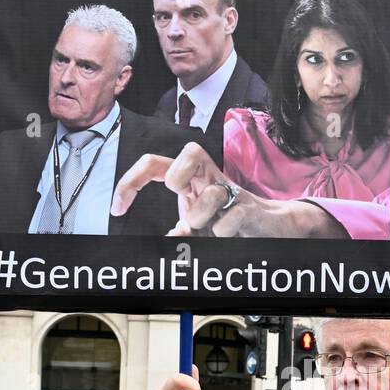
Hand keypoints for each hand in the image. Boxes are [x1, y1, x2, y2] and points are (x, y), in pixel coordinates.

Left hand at [111, 141, 345, 237]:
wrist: (272, 229)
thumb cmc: (230, 223)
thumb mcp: (197, 229)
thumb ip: (182, 231)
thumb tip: (172, 237)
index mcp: (191, 180)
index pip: (155, 164)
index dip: (131, 182)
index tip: (118, 208)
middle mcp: (209, 178)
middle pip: (190, 151)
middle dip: (179, 178)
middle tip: (181, 198)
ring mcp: (231, 190)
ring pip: (209, 196)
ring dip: (202, 221)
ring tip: (211, 229)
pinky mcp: (249, 207)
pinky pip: (227, 222)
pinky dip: (222, 235)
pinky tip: (230, 235)